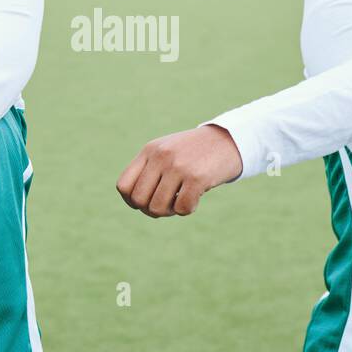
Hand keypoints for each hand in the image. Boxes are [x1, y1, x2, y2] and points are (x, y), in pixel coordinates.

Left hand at [116, 125, 243, 217]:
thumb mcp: (166, 152)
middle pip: (139, 201)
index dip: (132, 201)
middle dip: (151, 210)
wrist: (228, 140)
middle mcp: (160, 157)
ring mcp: (178, 166)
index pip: (123, 186)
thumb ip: (148, 170)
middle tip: (168, 204)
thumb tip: (135, 202)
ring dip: (170, 211)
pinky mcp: (197, 177)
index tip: (148, 201)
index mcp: (149, 151)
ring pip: (158, 208)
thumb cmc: (194, 152)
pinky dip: (187, 210)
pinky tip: (195, 199)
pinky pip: (182, 209)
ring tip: (181, 201)